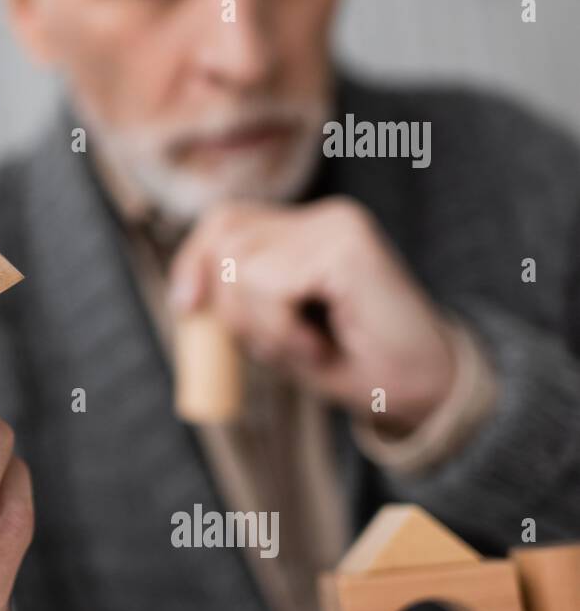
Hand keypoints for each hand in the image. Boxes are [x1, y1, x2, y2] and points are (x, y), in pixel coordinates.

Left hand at [168, 197, 457, 432]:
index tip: (187, 306)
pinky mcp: (348, 246)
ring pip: (241, 266)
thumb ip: (236, 303)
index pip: (224, 221)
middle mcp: (323, 217)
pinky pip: (270, 284)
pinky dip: (281, 331)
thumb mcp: (277, 333)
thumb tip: (187, 295)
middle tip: (280, 342)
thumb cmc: (352, 364)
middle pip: (224, 238)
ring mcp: (338, 225)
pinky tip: (320, 347)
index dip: (193, 261)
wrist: (424, 394)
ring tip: (306, 346)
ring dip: (261, 325)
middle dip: (230, 305)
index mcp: (306, 229)